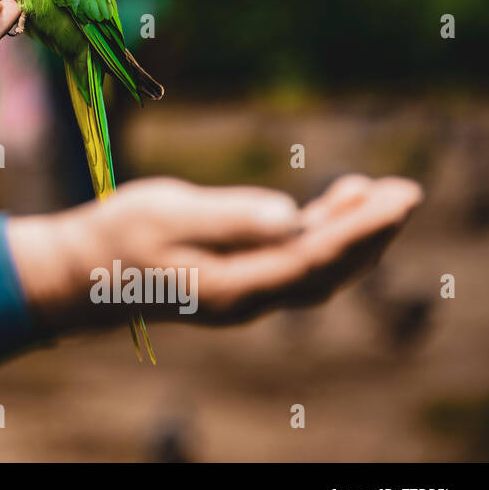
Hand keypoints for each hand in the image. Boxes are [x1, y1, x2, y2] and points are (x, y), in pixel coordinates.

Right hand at [6, 175, 421, 331]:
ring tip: (381, 190)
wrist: (83, 271)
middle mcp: (248, 299)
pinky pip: (294, 261)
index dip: (362, 229)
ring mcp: (244, 293)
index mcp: (233, 287)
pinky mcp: (237, 278)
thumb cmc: (117, 236)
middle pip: (328, 271)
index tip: (397, 199)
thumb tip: (290, 217)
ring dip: (353, 233)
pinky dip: (323, 233)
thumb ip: (229, 216)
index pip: (314, 258)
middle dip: (371, 233)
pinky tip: (334, 202)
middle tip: (405, 191)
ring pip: (317, 268)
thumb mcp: (166, 214)